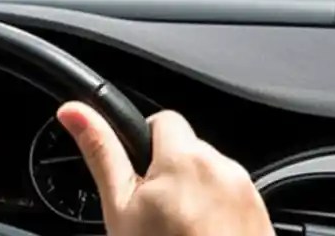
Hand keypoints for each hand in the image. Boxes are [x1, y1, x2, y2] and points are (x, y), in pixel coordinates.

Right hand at [58, 105, 271, 235]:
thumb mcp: (121, 210)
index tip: (139, 179)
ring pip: (208, 176)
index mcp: (185, 157)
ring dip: (193, 194)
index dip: (144, 146)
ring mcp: (247, 192)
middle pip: (186, 150)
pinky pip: (231, 199)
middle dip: (169, 173)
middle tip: (154, 214)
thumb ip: (101, 153)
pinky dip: (216, 213)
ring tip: (180, 232)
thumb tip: (73, 111)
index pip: (162, 120)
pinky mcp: (261, 215)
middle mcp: (223, 167)